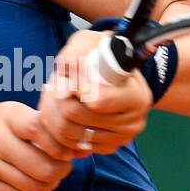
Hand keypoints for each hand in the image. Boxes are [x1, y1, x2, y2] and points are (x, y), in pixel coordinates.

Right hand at [0, 102, 74, 190]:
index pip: (41, 130)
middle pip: (43, 166)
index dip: (62, 146)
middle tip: (63, 169)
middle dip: (61, 172)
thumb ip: (48, 130)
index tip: (68, 151)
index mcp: (6, 115)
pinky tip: (35, 188)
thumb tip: (85, 148)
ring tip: (50, 179)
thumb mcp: (16, 119)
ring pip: (33, 186)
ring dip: (49, 186)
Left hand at [37, 29, 151, 155]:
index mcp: (136, 96)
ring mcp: (119, 139)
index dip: (74, 87)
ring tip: (56, 96)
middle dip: (56, 98)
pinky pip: (69, 145)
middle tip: (56, 85)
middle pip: (75, 116)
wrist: (115, 76)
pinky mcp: (106, 148)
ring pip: (67, 133)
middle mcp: (132, 122)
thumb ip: (76, 54)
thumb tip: (64, 74)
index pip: (97, 100)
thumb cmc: (102, 56)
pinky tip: (63, 112)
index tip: (68, 76)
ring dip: (52, 112)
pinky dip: (58, 129)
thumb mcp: (91, 42)